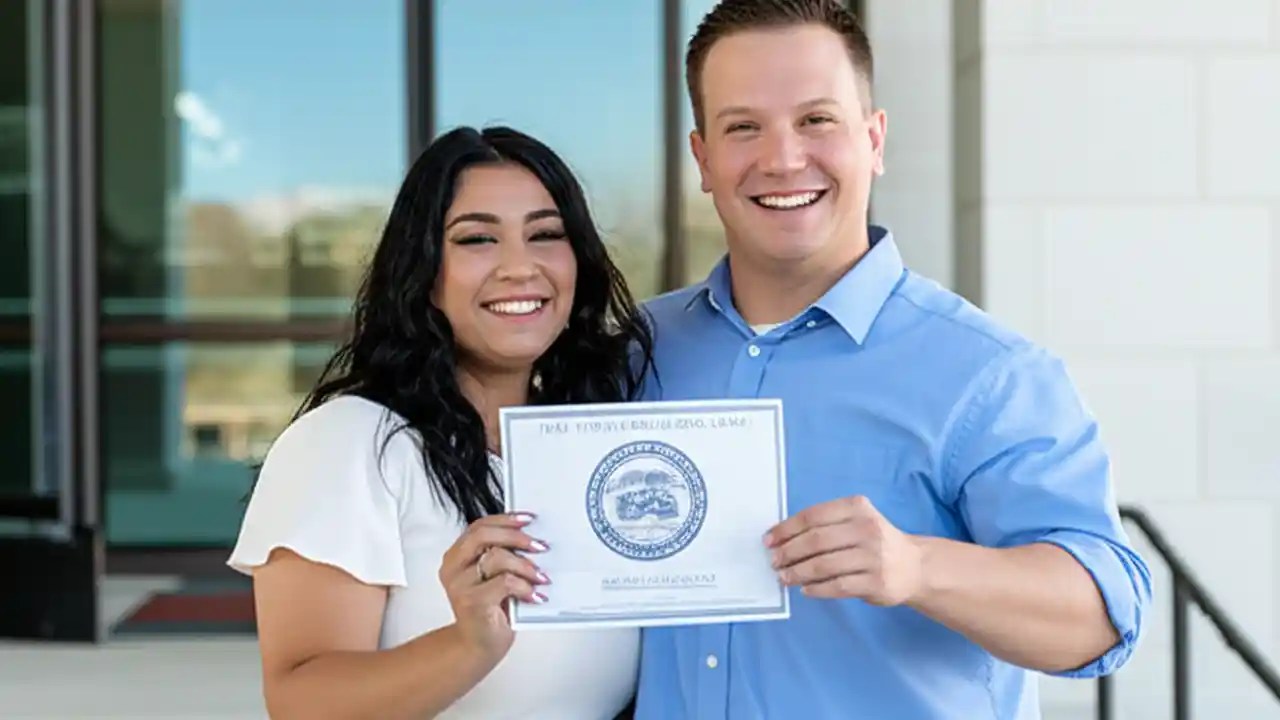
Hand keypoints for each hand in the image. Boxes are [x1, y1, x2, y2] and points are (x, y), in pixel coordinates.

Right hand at [438, 512, 549, 662]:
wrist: (478, 645)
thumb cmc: (490, 609)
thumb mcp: (494, 576)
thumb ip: (503, 555)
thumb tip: (532, 535)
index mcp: (456, 556)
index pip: (479, 526)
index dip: (505, 519)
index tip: (529, 519)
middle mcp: (453, 568)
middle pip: (484, 536)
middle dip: (516, 537)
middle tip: (540, 546)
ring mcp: (460, 585)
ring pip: (497, 558)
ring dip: (526, 566)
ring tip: (542, 577)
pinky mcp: (472, 602)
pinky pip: (505, 583)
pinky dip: (525, 587)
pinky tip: (535, 595)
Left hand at [764, 495, 923, 605]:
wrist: (914, 566)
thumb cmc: (875, 541)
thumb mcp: (856, 521)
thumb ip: (825, 525)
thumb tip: (781, 540)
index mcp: (857, 508)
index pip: (813, 516)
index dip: (786, 529)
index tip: (768, 540)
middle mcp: (866, 529)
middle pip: (816, 540)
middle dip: (788, 552)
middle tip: (774, 561)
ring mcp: (872, 557)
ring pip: (824, 565)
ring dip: (797, 572)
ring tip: (784, 577)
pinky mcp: (876, 582)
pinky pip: (837, 586)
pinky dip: (816, 589)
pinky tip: (805, 590)